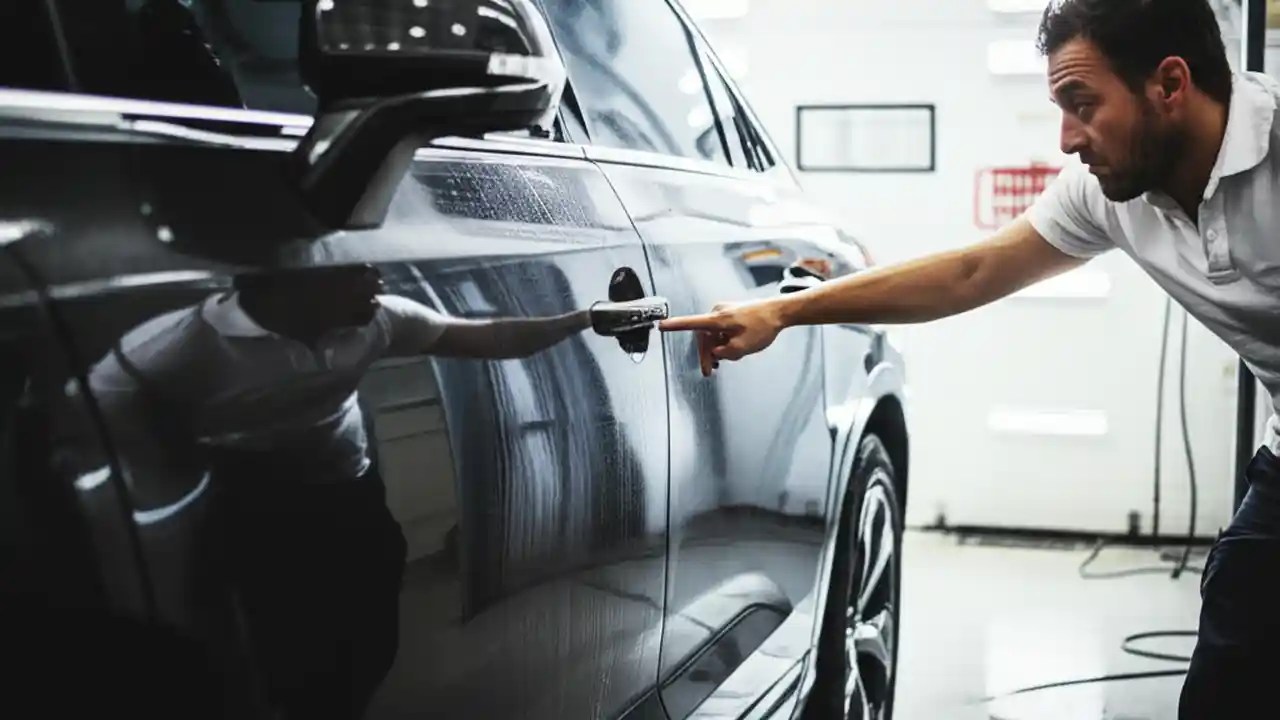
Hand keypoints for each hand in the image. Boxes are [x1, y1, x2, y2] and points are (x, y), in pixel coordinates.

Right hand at [659, 300, 784, 376]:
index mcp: (718, 319)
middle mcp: (718, 312)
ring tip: (721, 363)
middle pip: (704, 336)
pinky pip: (719, 331)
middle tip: (708, 372)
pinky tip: (730, 350)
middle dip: (706, 355)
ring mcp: (724, 312)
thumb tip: (714, 355)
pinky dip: (722, 341)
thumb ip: (724, 354)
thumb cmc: (763, 326)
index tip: (661, 325)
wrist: (778, 312)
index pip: (692, 323)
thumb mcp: (743, 347)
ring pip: (712, 335)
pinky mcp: (730, 314)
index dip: (675, 326)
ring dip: (716, 349)